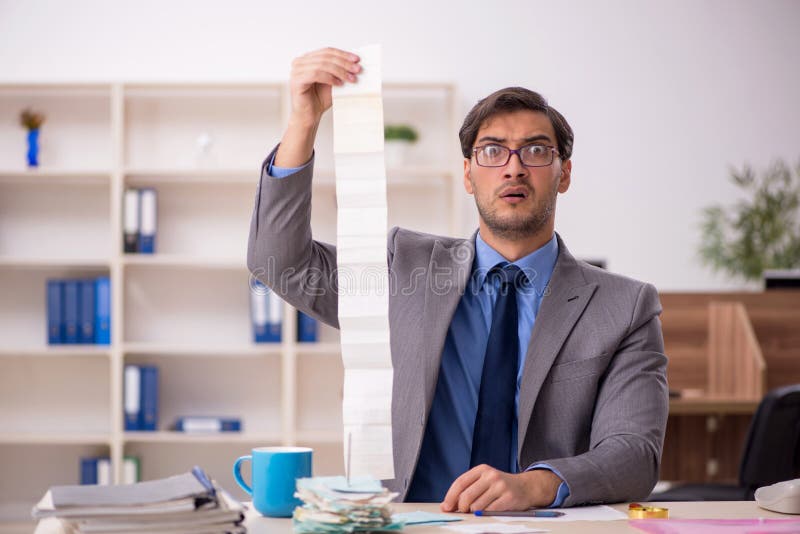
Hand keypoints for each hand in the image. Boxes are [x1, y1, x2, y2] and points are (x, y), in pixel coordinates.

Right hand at [288, 47, 360, 125]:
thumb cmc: (319, 99)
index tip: (357, 59)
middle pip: (325, 57)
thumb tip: (355, 63)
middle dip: (344, 63)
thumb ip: (339, 71)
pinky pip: (315, 74)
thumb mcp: (333, 81)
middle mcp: (300, 62)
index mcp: (307, 59)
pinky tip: (339, 84)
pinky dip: (329, 78)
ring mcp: (296, 71)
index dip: (343, 54)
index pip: (327, 51)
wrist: (309, 116)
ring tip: (350, 78)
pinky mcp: (296, 81)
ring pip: (322, 65)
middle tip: (356, 69)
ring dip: (339, 71)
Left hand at [440, 465, 561, 512]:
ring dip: (474, 513)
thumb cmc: (500, 487)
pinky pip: (489, 512)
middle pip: (466, 496)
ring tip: (479, 511)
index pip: (460, 482)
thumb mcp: (484, 481)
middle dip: (461, 508)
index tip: (446, 507)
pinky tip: (487, 513)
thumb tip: (447, 505)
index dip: (450, 496)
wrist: (526, 487)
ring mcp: (500, 486)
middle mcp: (491, 475)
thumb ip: (468, 489)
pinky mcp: (509, 498)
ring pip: (477, 506)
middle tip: (463, 512)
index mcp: (482, 469)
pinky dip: (485, 515)